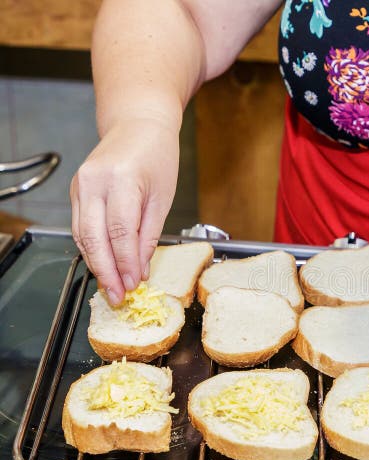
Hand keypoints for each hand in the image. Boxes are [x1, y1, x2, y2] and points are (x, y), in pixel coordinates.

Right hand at [70, 118, 178, 304]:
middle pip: (94, 237)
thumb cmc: (157, 156)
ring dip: (96, 264)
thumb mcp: (163, 196)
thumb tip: (140, 268)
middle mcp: (94, 182)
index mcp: (122, 180)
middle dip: (106, 271)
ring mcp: (80, 185)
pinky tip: (103, 265)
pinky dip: (91, 249)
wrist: (138, 125)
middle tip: (118, 296)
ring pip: (82, 235)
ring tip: (111, 288)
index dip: (126, 263)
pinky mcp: (76, 190)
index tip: (134, 285)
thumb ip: (149, 233)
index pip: (120, 232)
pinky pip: (80, 227)